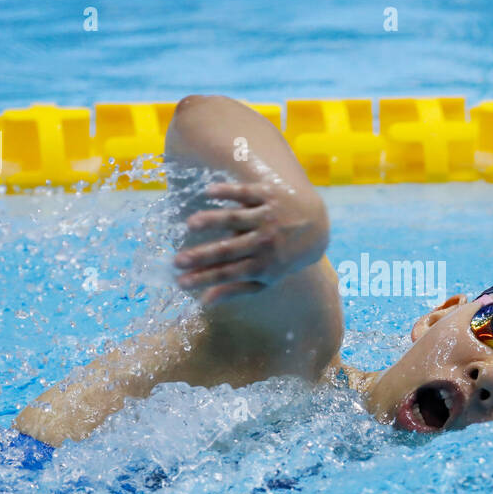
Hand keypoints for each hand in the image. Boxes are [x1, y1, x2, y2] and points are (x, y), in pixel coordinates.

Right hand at [173, 180, 327, 304]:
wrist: (315, 227)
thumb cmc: (282, 256)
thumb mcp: (265, 278)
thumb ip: (235, 289)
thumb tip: (204, 301)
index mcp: (262, 265)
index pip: (227, 273)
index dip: (204, 278)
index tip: (180, 281)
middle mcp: (265, 241)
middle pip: (229, 249)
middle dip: (202, 256)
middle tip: (176, 260)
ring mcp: (268, 217)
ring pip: (236, 219)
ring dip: (213, 221)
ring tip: (190, 224)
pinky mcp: (269, 194)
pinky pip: (246, 193)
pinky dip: (228, 192)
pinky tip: (208, 192)